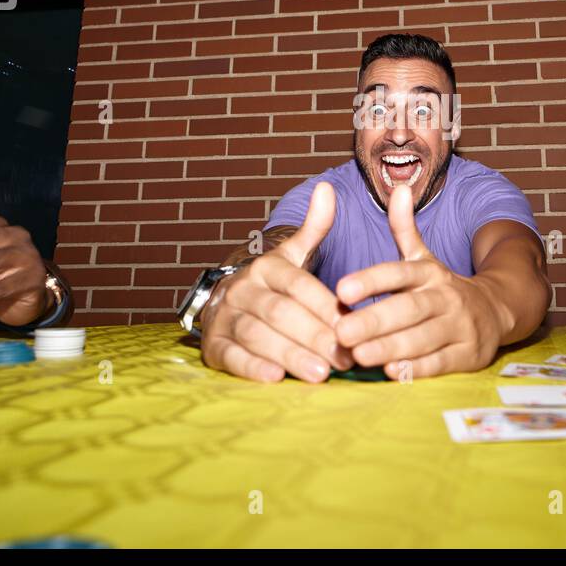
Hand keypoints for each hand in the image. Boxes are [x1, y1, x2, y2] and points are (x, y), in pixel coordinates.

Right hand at [199, 182, 349, 382]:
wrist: (226, 305)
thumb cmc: (274, 286)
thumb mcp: (294, 256)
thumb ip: (314, 227)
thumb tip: (327, 187)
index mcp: (267, 266)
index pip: (299, 286)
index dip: (325, 308)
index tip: (352, 329)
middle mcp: (243, 289)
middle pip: (281, 313)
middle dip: (315, 337)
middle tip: (344, 359)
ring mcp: (225, 317)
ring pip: (258, 335)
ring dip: (290, 355)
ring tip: (320, 374)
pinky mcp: (213, 346)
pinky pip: (232, 356)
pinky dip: (252, 367)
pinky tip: (276, 377)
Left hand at [333, 184, 503, 379]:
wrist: (497, 310)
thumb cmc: (443, 287)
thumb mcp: (425, 257)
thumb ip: (405, 228)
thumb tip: (397, 188)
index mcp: (429, 272)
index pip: (398, 273)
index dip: (370, 280)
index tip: (341, 290)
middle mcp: (446, 297)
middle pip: (408, 309)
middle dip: (374, 321)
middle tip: (340, 332)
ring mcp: (460, 327)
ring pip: (422, 338)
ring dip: (390, 347)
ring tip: (358, 355)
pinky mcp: (469, 355)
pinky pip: (440, 362)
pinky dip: (416, 368)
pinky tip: (392, 372)